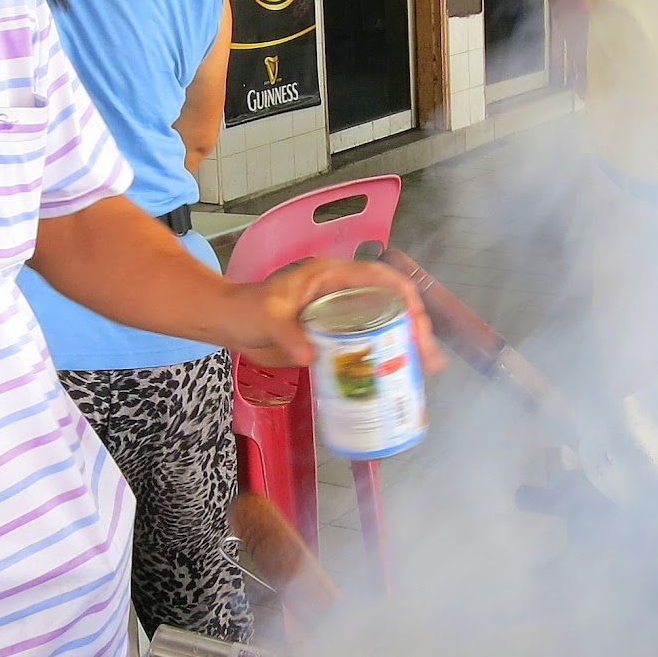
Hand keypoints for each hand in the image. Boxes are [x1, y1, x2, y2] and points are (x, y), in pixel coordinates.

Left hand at [221, 257, 442, 371]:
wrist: (228, 323)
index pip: (381, 278)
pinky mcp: (334, 336)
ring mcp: (340, 315)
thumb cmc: (246, 309)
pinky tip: (394, 380)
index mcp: (333, 276)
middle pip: (391, 304)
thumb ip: (288, 334)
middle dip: (415, 329)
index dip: (406, 298)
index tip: (418, 326)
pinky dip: (382, 360)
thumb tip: (312, 356)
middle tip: (428, 360)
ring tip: (423, 373)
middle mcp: (343, 292)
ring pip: (383, 325)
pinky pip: (365, 344)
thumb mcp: (268, 317)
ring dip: (405, 347)